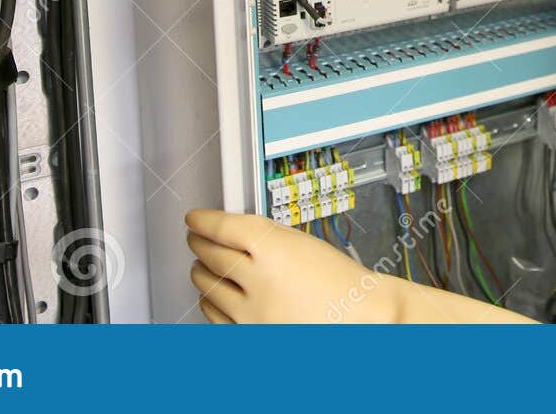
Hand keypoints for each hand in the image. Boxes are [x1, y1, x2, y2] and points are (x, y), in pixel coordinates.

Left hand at [184, 208, 400, 322]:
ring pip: (207, 287)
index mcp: (273, 248)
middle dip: (199, 244)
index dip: (203, 221)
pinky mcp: (250, 336)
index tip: (195, 219)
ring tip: (203, 266)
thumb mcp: (302, 242)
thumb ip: (265, 237)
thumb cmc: (340, 282)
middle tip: (197, 238)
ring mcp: (252, 313)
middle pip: (210, 255)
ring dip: (201, 272)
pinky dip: (209, 302)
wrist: (360, 318)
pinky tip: (213, 295)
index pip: (222, 227)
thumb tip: (231, 234)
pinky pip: (215, 316)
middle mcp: (259, 280)